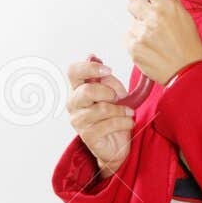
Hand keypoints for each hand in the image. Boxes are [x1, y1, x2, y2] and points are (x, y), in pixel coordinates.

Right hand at [66, 55, 134, 174]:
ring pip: (101, 109)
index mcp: (78, 89)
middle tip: (118, 98)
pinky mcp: (87, 136)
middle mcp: (74, 104)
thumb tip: (94, 59)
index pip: (73, 71)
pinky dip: (124, 122)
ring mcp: (78, 121)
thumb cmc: (114, 114)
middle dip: (108, 93)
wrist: (118, 143)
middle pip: (86, 91)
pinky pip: (109, 125)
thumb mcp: (115, 92)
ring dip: (121, 110)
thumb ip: (106, 79)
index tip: (107, 70)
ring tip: (129, 112)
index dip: (89, 68)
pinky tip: (128, 123)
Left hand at [125, 0, 201, 85]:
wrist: (187, 72)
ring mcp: (142, 33)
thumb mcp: (183, 13)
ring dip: (140, 29)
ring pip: (131, 22)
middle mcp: (153, 16)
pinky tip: (150, 48)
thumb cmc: (187, 43)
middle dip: (140, 11)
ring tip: (155, 40)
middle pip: (132, 2)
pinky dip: (136, 42)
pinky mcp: (133, 47)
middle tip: (154, 23)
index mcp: (167, 4)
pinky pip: (128, 37)